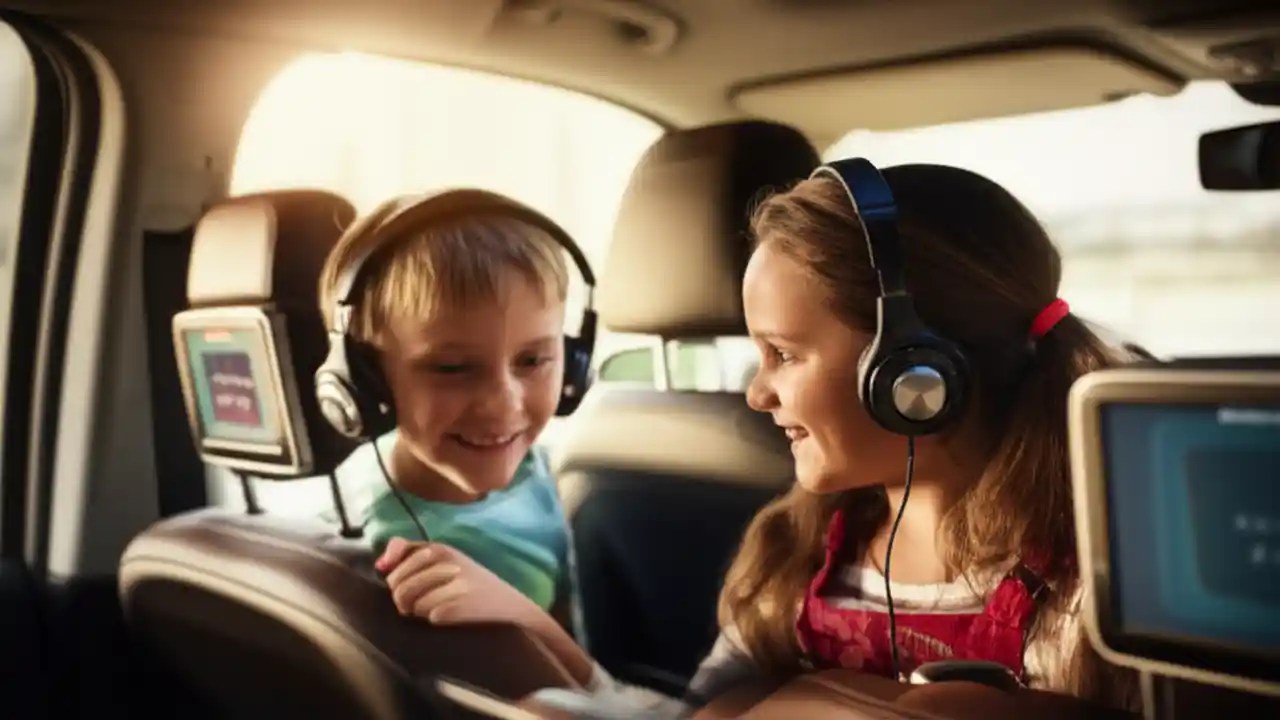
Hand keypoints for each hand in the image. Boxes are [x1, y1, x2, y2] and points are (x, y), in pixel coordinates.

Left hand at [376, 536, 596, 686]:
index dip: (395, 572)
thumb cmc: (472, 586)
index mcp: (442, 548)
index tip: (403, 580)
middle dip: (404, 599)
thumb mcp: (445, 563)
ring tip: (441, 608)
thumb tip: (380, 565)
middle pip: (398, 586)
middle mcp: (448, 561)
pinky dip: (437, 621)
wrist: (512, 607)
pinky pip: (430, 617)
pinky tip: (453, 617)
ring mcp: (454, 582)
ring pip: (411, 604)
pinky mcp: (460, 605)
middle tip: (423, 603)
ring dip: (420, 612)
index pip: (399, 557)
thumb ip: (409, 557)